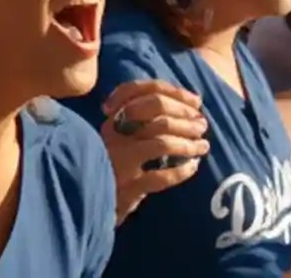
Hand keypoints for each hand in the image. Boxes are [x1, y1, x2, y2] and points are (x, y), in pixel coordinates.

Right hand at [100, 79, 210, 222]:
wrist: (88, 202)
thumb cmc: (112, 167)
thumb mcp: (123, 138)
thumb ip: (146, 121)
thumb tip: (190, 103)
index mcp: (112, 118)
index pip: (142, 89)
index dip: (175, 93)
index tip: (196, 102)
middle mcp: (113, 133)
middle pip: (155, 109)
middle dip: (185, 116)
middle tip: (202, 126)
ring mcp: (119, 160)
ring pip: (162, 141)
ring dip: (188, 143)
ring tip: (202, 147)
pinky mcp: (127, 187)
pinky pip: (161, 176)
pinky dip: (182, 171)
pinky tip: (192, 167)